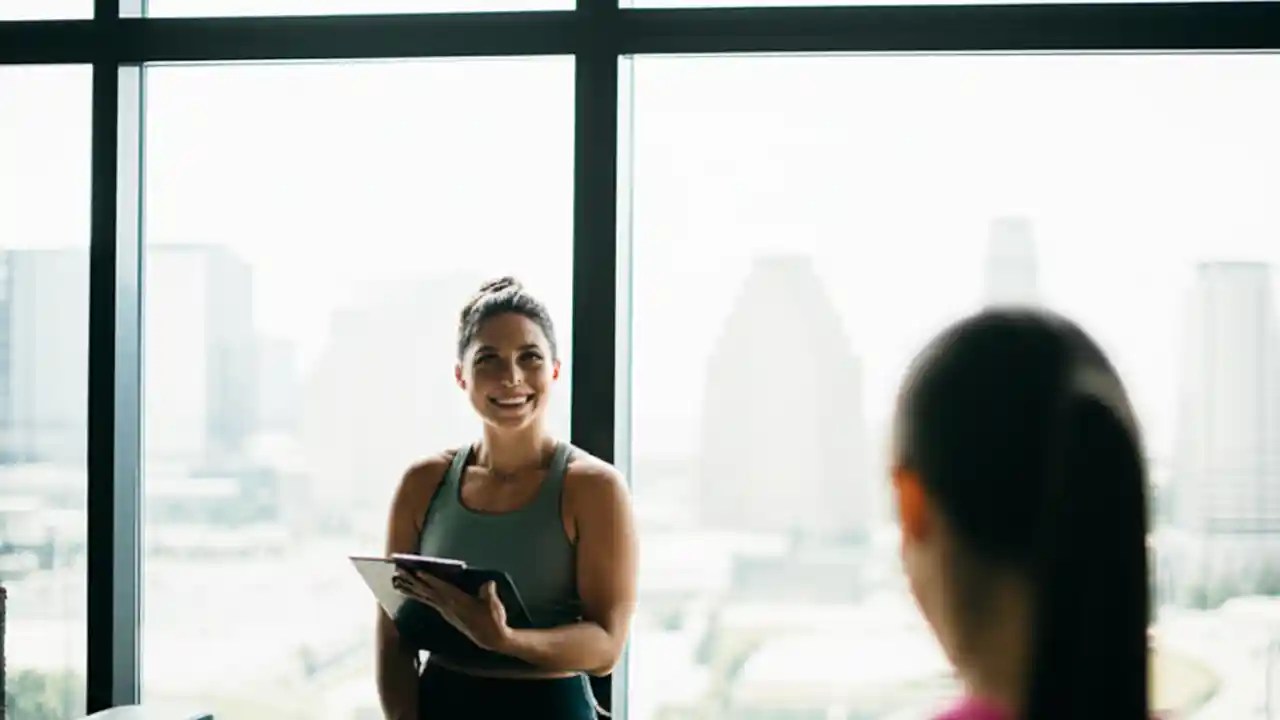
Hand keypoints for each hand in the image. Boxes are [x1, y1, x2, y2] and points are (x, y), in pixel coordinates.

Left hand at [393, 569, 510, 652]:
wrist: (491, 638)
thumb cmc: (493, 619)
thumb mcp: (493, 605)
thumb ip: (488, 593)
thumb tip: (488, 583)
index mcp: (458, 602)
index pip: (441, 588)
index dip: (430, 579)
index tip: (417, 571)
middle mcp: (447, 606)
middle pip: (426, 591)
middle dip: (412, 581)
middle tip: (398, 572)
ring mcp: (445, 610)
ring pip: (424, 597)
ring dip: (410, 588)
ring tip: (396, 582)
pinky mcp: (445, 613)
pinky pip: (427, 601)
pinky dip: (417, 595)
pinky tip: (411, 591)